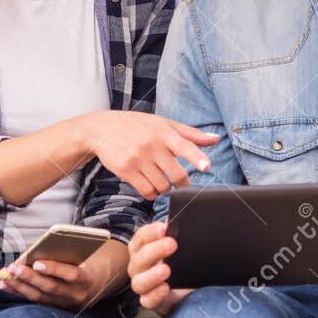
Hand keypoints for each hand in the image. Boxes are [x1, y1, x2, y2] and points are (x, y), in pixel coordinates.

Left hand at [0, 239, 126, 309]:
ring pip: (40, 297)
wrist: (97, 283)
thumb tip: (37, 252)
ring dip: (20, 286)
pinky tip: (7, 286)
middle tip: (13, 268)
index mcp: (88, 278)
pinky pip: (36, 301)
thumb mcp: (82, 256)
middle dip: (29, 277)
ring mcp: (66, 304)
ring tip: (5, 277)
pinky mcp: (56, 308)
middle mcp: (77, 294)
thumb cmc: (84, 263)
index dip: (54, 269)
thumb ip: (65, 254)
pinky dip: (20, 292)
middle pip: (51, 287)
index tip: (37, 263)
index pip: (72, 275)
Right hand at [81, 111, 219, 199]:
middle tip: (183, 185)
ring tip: (163, 182)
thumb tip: (216, 139)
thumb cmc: (136, 125)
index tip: (207, 167)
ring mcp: (138, 159)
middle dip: (183, 184)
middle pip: (176, 174)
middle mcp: (151, 145)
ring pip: (162, 186)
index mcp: (163, 132)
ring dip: (166, 189)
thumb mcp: (163, 123)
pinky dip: (153, 194)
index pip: (184, 145)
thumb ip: (190, 134)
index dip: (197, 157)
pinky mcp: (126, 170)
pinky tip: (152, 187)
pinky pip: (147, 191)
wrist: (102, 129)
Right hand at [126, 220, 191, 317]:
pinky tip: (165, 288)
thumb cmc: (179, 261)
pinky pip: (147, 301)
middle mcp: (139, 266)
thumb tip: (187, 216)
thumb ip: (179, 232)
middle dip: (154, 250)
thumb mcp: (180, 245)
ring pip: (139, 281)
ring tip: (167, 269)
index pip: (141, 238)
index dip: (150, 232)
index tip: (164, 227)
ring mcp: (143, 284)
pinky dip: (155, 295)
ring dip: (152, 275)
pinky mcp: (151, 301)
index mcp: (143, 248)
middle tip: (172, 244)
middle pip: (139, 258)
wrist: (186, 288)